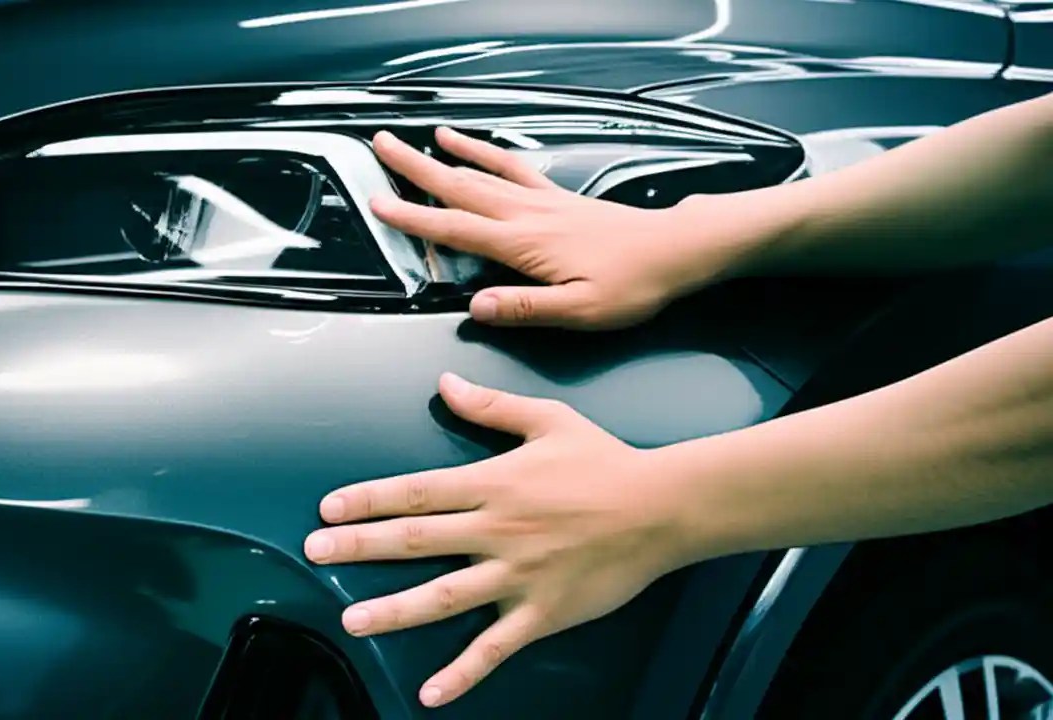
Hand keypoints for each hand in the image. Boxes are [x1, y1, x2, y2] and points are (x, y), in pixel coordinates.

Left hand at [304, 373, 701, 706]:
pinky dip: (462, 672)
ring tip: (352, 621)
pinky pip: (495, 648)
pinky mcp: (542, 612)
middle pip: (416, 539)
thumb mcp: (547, 420)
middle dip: (360, 548)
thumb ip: (490, 406)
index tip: (328, 508)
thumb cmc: (605, 461)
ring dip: (394, 609)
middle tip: (315, 554)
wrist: (661, 508)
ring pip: (444, 596)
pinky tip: (430, 691)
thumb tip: (444, 383)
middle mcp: (497, 530)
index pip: (417, 491)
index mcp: (494, 483)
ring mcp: (518, 575)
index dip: (368, 499)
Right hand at [370, 127, 734, 329]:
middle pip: (460, 187)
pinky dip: (488, 154)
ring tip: (416, 140)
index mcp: (525, 245)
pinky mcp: (558, 199)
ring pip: (482, 173)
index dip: (413, 218)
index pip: (456, 230)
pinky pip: (514, 169)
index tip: (379, 203)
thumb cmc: (633, 285)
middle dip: (415, 169)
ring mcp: (543, 202)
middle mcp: (528, 216)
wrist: (675, 251)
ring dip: (445, 156)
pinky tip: (473, 146)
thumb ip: (524, 307)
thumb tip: (477, 308)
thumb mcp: (578, 311)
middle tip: (381, 147)